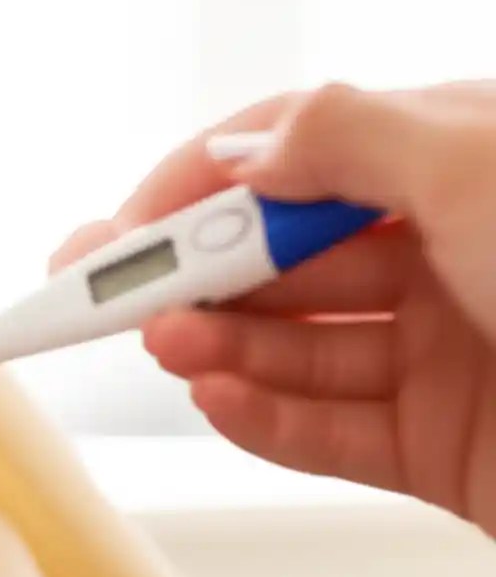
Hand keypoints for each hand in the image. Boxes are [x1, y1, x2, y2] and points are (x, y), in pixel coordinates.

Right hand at [50, 82, 495, 535]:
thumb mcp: (482, 167)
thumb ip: (346, 135)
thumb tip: (243, 150)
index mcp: (451, 162)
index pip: (291, 154)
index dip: (198, 184)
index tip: (125, 222)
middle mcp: (440, 251)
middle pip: (280, 257)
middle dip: (194, 275)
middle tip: (116, 293)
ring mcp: (438, 349)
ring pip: (294, 346)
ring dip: (219, 348)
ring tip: (169, 349)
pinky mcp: (440, 441)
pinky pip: (328, 429)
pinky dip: (264, 418)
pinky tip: (216, 398)